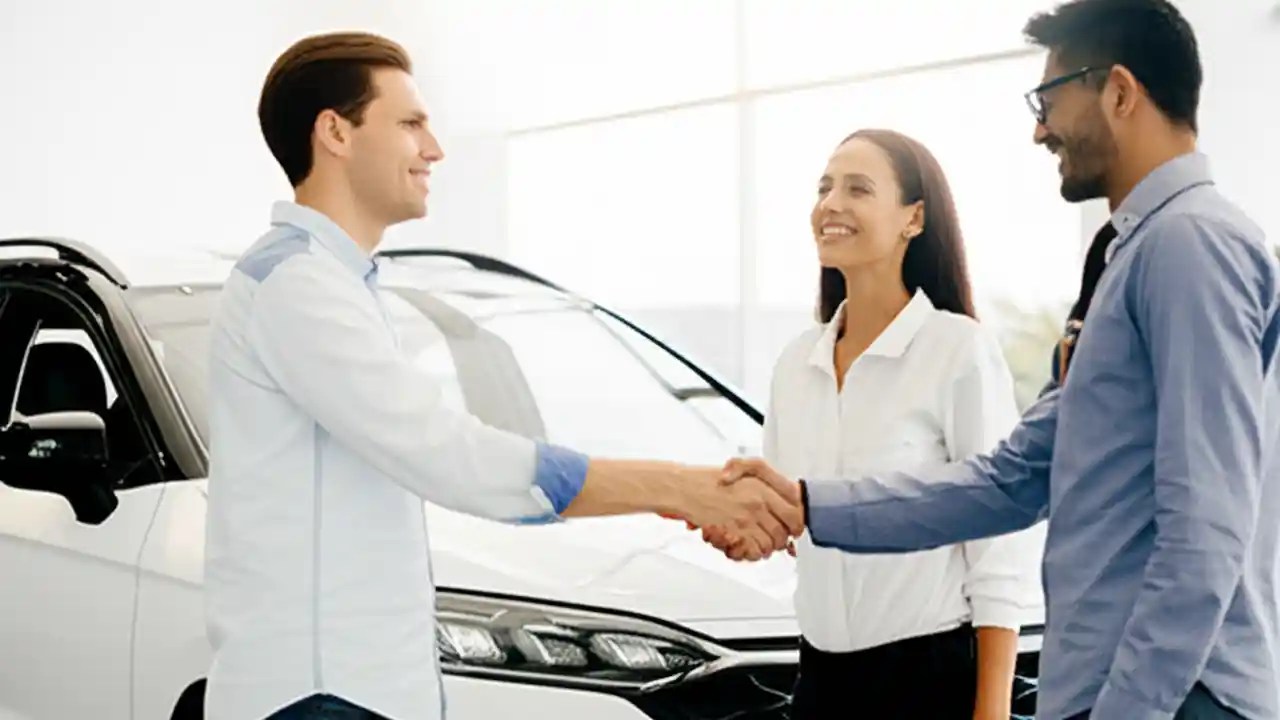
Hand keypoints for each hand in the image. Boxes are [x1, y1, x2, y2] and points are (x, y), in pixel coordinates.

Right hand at [668, 469, 802, 560]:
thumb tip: (785, 500)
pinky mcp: (733, 533)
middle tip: (776, 538)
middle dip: (783, 537)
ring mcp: (745, 519)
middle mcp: (757, 501)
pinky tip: (747, 546)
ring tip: (758, 542)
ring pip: (771, 543)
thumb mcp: (743, 470)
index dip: (796, 521)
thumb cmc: (708, 480)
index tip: (793, 525)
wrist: (683, 488)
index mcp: (762, 485)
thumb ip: (767, 484)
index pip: (794, 508)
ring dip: (767, 547)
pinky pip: (754, 551)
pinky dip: (753, 553)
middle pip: (785, 529)